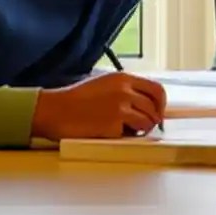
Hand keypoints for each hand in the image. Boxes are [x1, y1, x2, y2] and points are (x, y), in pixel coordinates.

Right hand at [30, 72, 166, 140]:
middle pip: (155, 108)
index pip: (157, 89)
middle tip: (148, 127)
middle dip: (154, 119)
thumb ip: (126, 89)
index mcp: (124, 78)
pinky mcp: (113, 124)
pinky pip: (131, 134)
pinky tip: (113, 133)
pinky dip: (126, 136)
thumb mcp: (105, 84)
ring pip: (147, 121)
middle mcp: (125, 90)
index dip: (161, 104)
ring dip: (141, 129)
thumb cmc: (76, 99)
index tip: (158, 112)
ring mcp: (120, 107)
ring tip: (127, 130)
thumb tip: (145, 103)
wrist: (55, 110)